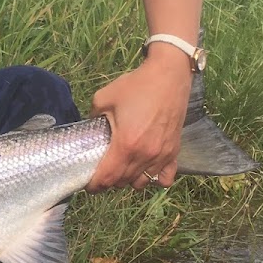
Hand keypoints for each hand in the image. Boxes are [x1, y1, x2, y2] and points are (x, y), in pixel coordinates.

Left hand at [86, 53, 190, 191]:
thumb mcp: (103, 98)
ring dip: (129, 180)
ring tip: (121, 169)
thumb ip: (92, 118)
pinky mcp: (175, 152)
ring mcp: (162, 156)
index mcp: (126, 144)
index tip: (88, 184)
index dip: (95, 185)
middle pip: (123, 182)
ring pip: (142, 182)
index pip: (108, 177)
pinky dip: (154, 179)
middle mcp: (146, 155)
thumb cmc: (135, 86)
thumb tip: (88, 130)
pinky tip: (145, 169)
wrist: (168, 77)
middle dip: (109, 182)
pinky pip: (165, 178)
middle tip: (101, 172)